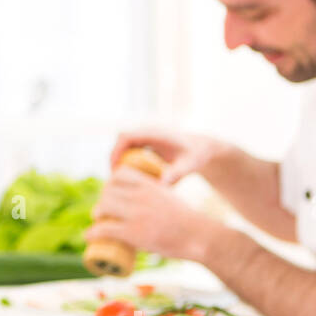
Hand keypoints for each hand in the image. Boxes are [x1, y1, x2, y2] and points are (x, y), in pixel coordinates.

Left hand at [85, 167, 218, 261]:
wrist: (199, 236)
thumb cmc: (187, 220)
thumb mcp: (168, 197)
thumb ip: (155, 195)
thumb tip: (144, 200)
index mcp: (150, 184)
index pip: (120, 174)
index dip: (111, 183)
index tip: (110, 192)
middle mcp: (140, 196)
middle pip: (108, 191)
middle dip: (103, 200)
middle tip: (103, 210)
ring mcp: (135, 214)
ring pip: (103, 207)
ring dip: (97, 214)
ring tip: (99, 221)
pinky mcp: (133, 232)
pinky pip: (104, 229)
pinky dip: (92, 233)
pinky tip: (89, 236)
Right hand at [109, 129, 224, 185]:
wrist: (202, 147)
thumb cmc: (196, 156)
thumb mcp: (189, 165)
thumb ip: (176, 173)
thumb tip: (162, 184)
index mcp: (155, 133)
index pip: (126, 136)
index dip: (115, 151)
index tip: (114, 170)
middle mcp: (148, 131)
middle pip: (121, 138)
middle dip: (114, 157)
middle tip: (114, 178)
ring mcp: (146, 135)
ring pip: (123, 143)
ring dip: (119, 159)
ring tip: (120, 178)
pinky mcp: (146, 142)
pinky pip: (130, 148)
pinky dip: (126, 161)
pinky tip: (130, 177)